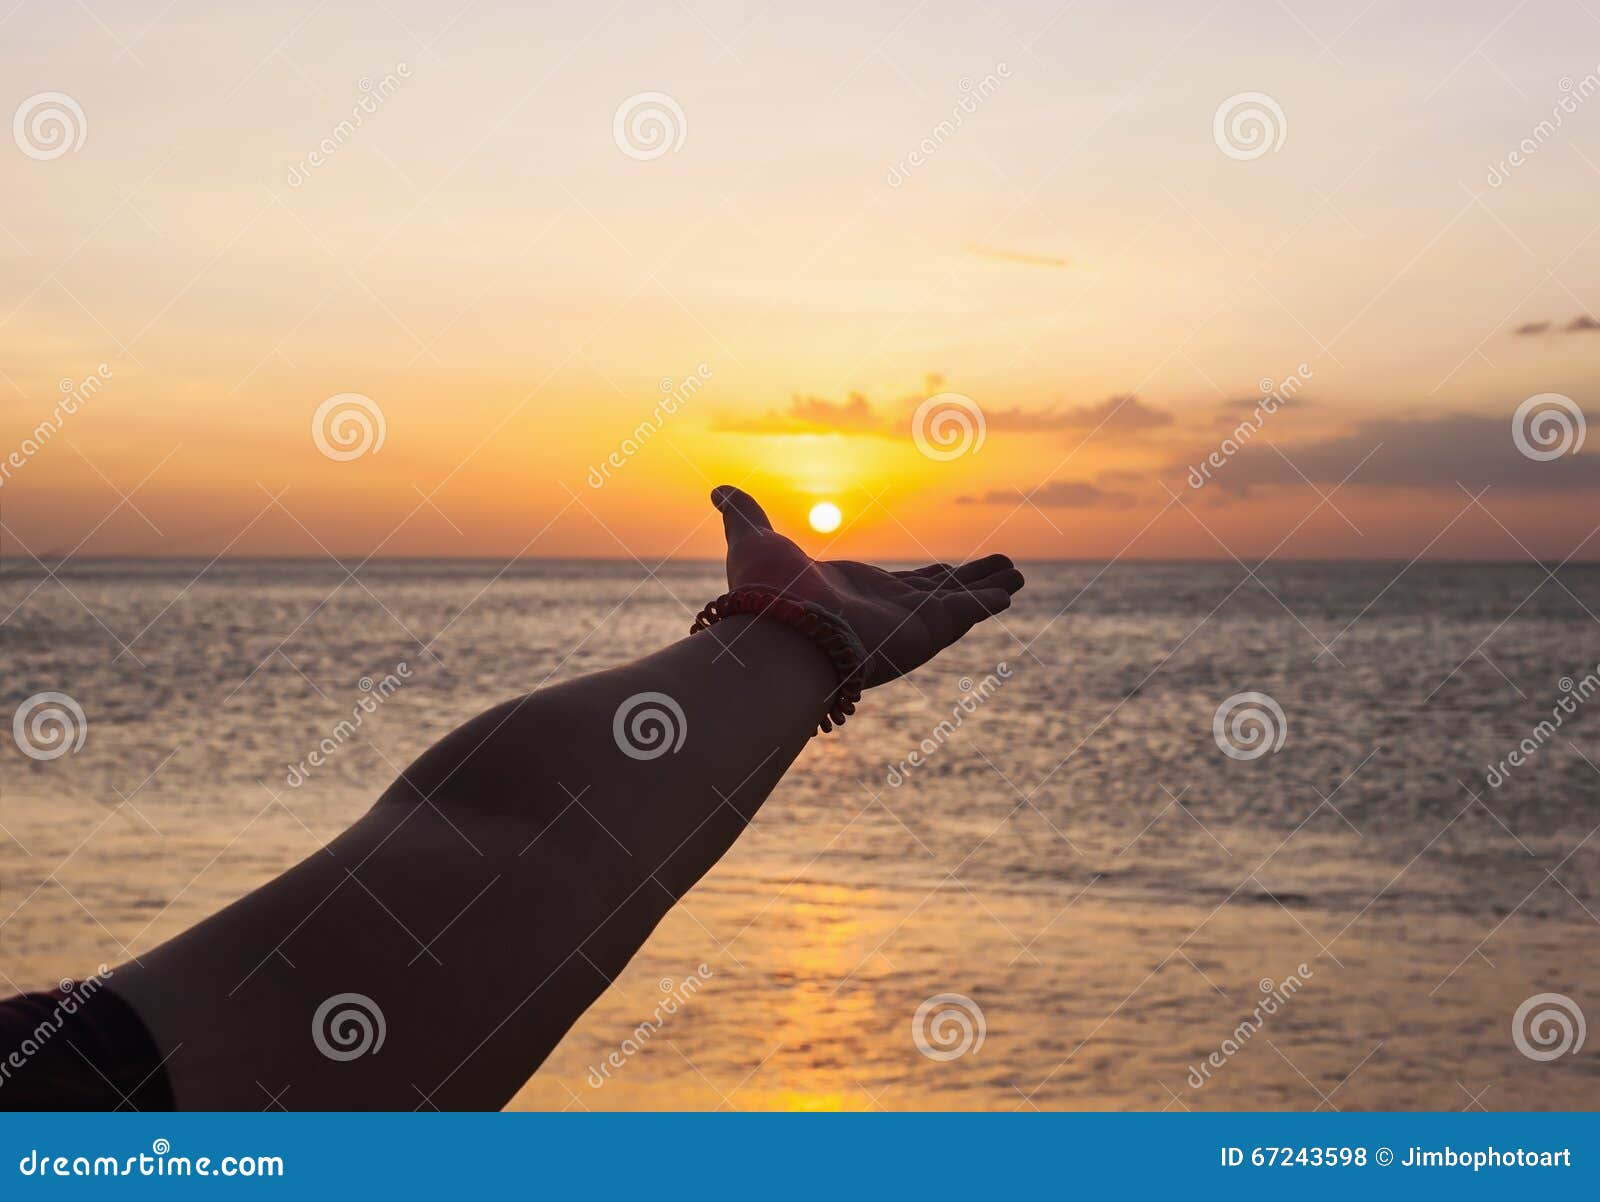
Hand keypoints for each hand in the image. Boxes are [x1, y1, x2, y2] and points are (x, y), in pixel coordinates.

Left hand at [711, 485, 1023, 686]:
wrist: (777, 632)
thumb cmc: (763, 594)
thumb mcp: (753, 541)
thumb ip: (744, 516)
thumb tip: (719, 490)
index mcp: (855, 593)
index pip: (902, 583)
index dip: (929, 576)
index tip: (947, 569)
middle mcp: (885, 611)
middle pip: (938, 592)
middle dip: (969, 581)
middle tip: (1002, 569)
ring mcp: (908, 623)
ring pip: (957, 602)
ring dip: (987, 589)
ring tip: (1017, 578)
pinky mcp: (925, 630)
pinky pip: (964, 613)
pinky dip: (986, 602)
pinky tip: (1010, 593)